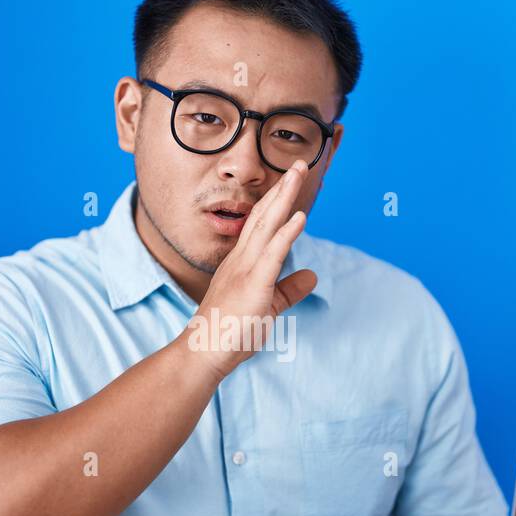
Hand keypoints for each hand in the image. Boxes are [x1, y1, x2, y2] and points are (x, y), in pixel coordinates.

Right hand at [181, 159, 317, 380]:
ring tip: (299, 174)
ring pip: (268, 225)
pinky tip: (299, 216)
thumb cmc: (230, 332)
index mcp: (242, 263)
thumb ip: (289, 289)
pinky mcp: (253, 285)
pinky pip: (273, 255)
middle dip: (283, 188)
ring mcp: (246, 270)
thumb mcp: (268, 306)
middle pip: (264, 215)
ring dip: (285, 198)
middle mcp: (242, 259)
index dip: (277, 200)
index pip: (262, 224)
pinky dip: (287, 234)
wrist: (203, 352)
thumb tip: (312, 276)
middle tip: (299, 163)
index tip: (290, 180)